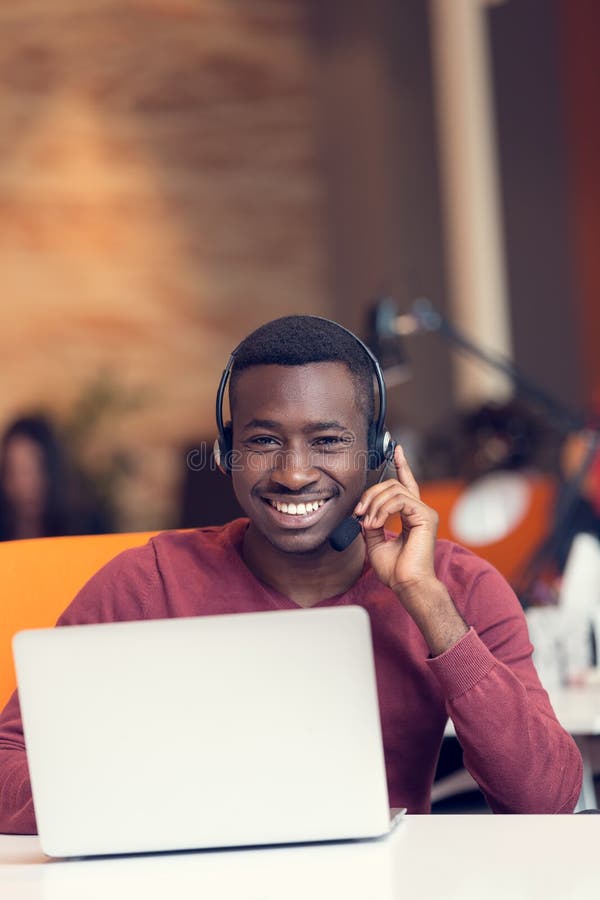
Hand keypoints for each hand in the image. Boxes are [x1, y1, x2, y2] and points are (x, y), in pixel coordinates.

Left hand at [355, 445, 467, 653]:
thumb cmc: (395, 570)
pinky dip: (383, 509)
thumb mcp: (375, 542)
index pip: (405, 484)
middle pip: (392, 485)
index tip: (396, 449)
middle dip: (371, 494)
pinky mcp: (425, 516)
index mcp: (410, 515)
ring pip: (394, 490)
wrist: (407, 584)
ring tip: (367, 522)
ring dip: (374, 504)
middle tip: (358, 512)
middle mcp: (419, 510)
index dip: (401, 465)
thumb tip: (363, 513)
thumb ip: (371, 523)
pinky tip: (376, 523)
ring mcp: (424, 512)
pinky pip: (400, 500)